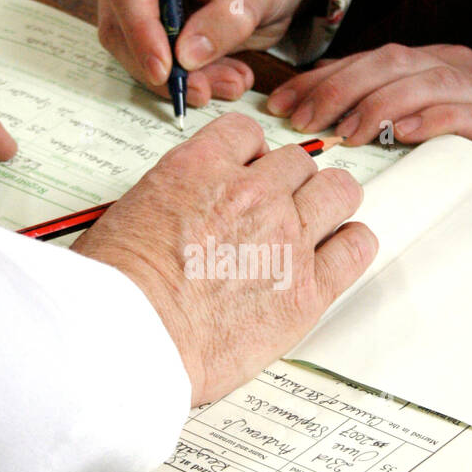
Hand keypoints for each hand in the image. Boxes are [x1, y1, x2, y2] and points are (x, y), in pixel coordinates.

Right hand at [73, 113, 377, 405]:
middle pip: (297, 162)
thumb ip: (168, 203)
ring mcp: (286, 239)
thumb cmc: (115, 290)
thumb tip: (176, 214)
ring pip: (338, 191)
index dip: (251, 154)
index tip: (250, 171)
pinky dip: (353, 245)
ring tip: (321, 221)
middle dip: (291, 181)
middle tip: (282, 206)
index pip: (245, 134)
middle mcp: (250, 194)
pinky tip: (342, 251)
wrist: (131, 336)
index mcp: (199, 168)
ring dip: (330, 202)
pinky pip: (356, 248)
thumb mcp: (126, 217)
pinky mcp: (307, 290)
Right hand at [97, 0, 317, 107]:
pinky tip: (224, 78)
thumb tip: (186, 57)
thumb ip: (224, 20)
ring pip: (132, 52)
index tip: (165, 69)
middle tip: (204, 90)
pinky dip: (187, 80)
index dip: (142, 31)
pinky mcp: (144, 25)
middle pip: (120, 25)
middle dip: (162, 66)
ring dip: (180, 79)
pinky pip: (151, 63)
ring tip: (231, 81)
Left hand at [268, 42, 471, 174]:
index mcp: (429, 63)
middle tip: (304, 121)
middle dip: (338, 90)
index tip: (281, 105)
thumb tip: (314, 108)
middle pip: (389, 63)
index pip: (366, 61)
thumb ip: (375, 111)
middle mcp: (454, 68)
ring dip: (379, 105)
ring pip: (423, 81)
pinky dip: (433, 119)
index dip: (320, 80)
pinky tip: (405, 133)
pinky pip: (467, 113)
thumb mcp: (417, 124)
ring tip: (346, 133)